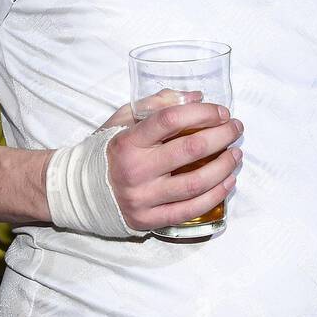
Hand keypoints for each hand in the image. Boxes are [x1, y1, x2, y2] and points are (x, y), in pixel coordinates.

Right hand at [104, 94, 242, 231]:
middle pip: (190, 150)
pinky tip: (228, 182)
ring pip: (195, 183)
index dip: (202, 113)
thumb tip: (196, 97)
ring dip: (224, 167)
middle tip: (236, 128)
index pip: (170, 120)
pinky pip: (189, 210)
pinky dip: (214, 196)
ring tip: (236, 155)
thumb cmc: (108, 151)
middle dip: (222, 136)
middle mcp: (135, 170)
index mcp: (128, 141)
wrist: (79, 192)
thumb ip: (157, 104)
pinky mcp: (148, 220)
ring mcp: (142, 198)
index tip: (221, 111)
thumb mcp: (123, 120)